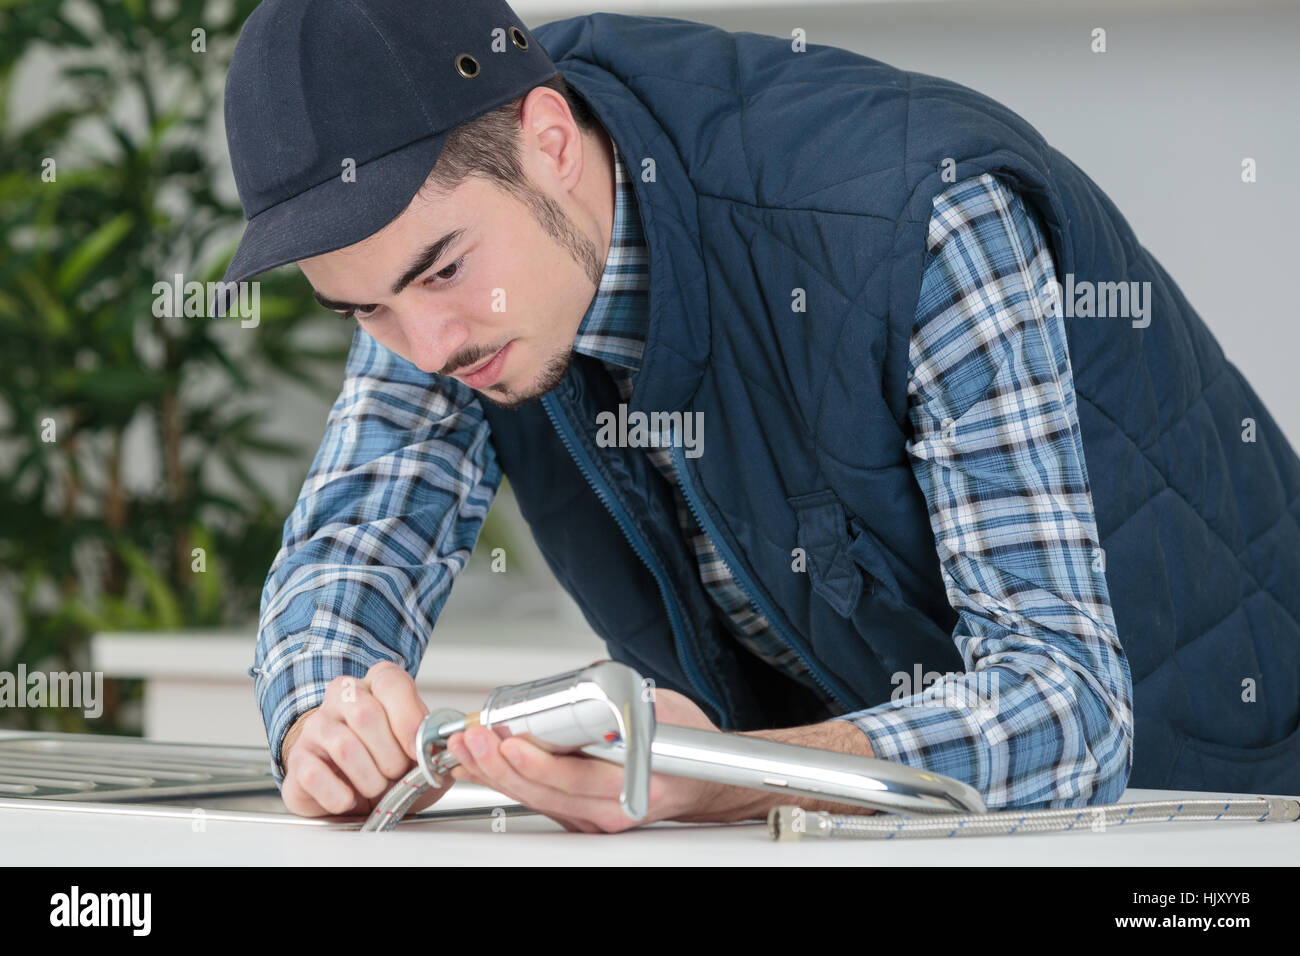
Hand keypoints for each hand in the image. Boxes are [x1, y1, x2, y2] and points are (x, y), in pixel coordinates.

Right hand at [280, 660, 451, 817]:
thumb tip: (441, 748)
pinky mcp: (298, 757)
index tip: (417, 748)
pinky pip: (315, 774)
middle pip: (366, 715)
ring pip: (344, 746)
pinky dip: (340, 796)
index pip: (391, 682)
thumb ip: (435, 748)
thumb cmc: (390, 767)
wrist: (355, 791)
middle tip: (396, 773)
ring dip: (369, 778)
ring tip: (376, 787)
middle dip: (389, 756)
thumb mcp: (421, 755)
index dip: (407, 717)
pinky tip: (349, 797)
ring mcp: (317, 725)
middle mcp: (344, 696)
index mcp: (378, 685)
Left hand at [445, 683, 734, 832]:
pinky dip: (511, 783)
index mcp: (636, 780)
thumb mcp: (658, 707)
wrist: (705, 780)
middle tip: (473, 740)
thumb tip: (566, 687)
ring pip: (537, 800)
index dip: (536, 762)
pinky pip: (540, 802)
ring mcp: (596, 819)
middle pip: (545, 792)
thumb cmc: (685, 742)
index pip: (575, 776)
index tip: (507, 743)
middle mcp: (613, 808)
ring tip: (468, 750)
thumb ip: (614, 698)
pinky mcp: (583, 819)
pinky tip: (486, 767)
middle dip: (501, 766)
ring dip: (497, 775)